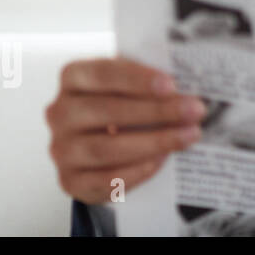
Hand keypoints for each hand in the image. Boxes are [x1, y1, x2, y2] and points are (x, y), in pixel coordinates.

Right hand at [46, 57, 205, 204]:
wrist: (103, 144)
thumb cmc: (122, 102)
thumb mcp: (131, 84)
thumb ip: (149, 81)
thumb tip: (186, 86)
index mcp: (74, 78)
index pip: (102, 73)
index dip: (137, 79)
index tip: (171, 85)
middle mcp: (60, 112)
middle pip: (106, 111)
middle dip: (156, 111)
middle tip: (194, 111)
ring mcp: (62, 149)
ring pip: (105, 148)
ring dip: (154, 142)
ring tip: (188, 136)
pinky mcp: (70, 181)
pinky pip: (104, 179)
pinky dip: (137, 170)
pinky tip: (162, 160)